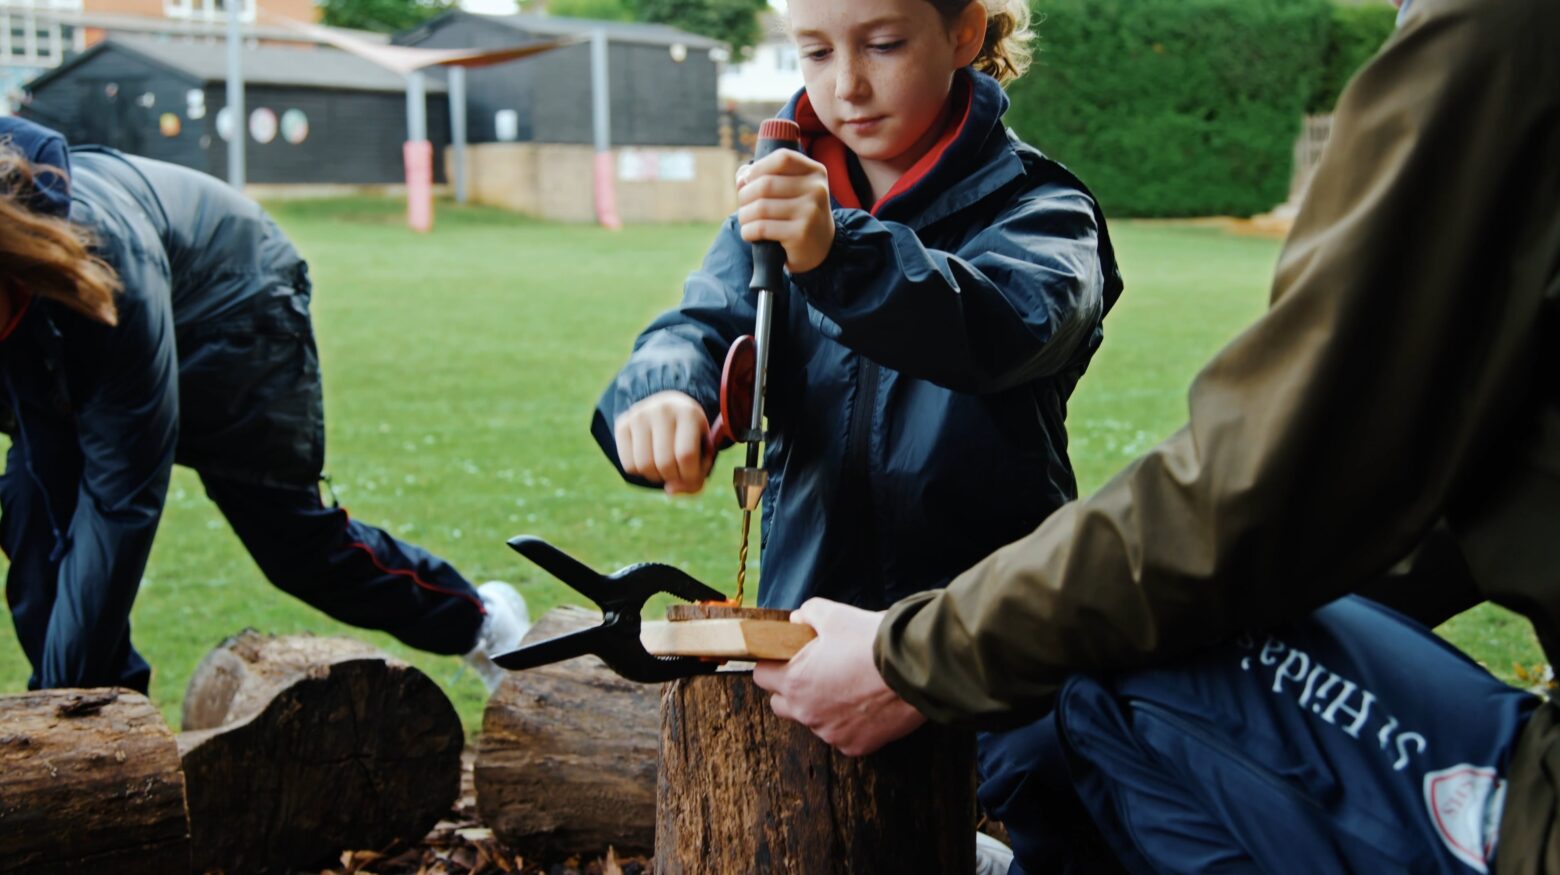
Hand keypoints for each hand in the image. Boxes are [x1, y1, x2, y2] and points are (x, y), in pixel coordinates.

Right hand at [613, 391, 713, 495]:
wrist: (670, 408)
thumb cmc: (691, 437)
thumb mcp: (704, 451)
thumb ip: (697, 477)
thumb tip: (669, 490)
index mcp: (689, 414)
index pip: (686, 455)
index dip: (690, 476)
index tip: (692, 478)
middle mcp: (662, 410)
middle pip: (664, 463)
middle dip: (673, 478)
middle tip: (677, 473)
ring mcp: (639, 415)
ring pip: (644, 466)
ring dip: (656, 477)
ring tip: (664, 468)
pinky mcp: (622, 424)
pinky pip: (628, 464)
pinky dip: (640, 472)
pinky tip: (649, 460)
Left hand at [736, 150, 835, 274]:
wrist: (819, 248)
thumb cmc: (797, 213)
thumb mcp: (788, 189)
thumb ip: (763, 176)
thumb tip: (741, 178)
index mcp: (815, 172)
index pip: (782, 158)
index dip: (758, 168)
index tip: (749, 181)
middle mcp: (817, 189)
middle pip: (766, 184)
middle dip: (745, 196)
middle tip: (745, 206)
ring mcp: (810, 212)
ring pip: (760, 207)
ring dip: (745, 216)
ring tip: (747, 221)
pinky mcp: (801, 234)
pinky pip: (761, 228)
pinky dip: (748, 231)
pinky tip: (751, 234)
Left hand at [753, 598, 926, 755]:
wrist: (914, 667)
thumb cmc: (870, 641)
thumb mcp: (834, 614)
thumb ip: (807, 614)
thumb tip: (797, 621)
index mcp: (794, 682)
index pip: (762, 676)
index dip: (773, 663)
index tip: (787, 657)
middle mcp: (807, 713)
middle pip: (781, 704)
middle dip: (792, 689)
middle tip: (816, 671)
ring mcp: (831, 733)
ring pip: (814, 721)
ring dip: (822, 707)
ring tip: (850, 685)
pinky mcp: (856, 746)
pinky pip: (842, 735)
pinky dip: (850, 723)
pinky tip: (867, 704)